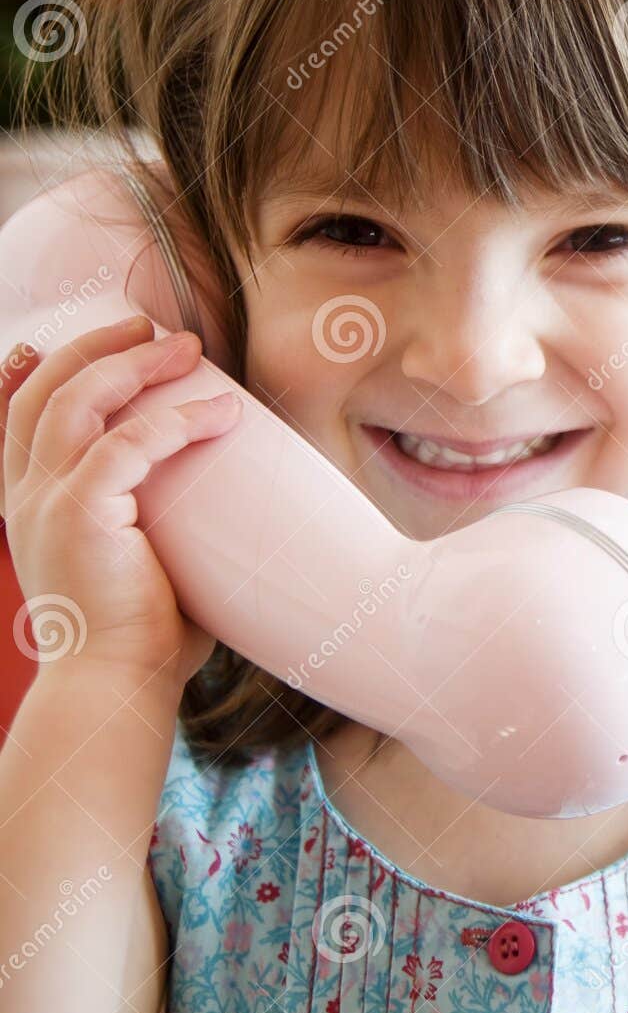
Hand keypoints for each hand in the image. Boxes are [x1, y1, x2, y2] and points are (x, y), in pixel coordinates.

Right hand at [0, 316, 241, 694]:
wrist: (116, 685)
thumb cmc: (142, 636)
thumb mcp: (140, 560)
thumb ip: (155, 518)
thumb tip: (221, 495)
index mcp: (31, 504)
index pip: (21, 413)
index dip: (52, 365)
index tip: (101, 338)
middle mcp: (26, 497)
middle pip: (42, 390)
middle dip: (97, 347)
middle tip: (153, 327)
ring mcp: (44, 503)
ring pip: (76, 402)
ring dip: (132, 365)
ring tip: (185, 346)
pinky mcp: (78, 515)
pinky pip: (125, 446)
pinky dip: (175, 421)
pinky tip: (221, 413)